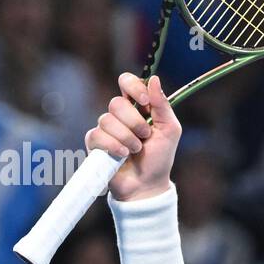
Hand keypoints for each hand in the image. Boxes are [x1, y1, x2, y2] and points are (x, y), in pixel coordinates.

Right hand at [85, 73, 182, 201]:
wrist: (147, 184)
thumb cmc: (159, 158)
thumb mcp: (169, 130)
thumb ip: (162, 105)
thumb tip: (154, 79)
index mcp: (138, 107)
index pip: (127, 82)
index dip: (133, 87)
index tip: (144, 101)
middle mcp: (120, 114)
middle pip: (116, 103)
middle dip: (135, 123)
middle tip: (145, 137)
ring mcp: (105, 128)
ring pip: (107, 120)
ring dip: (127, 138)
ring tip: (135, 150)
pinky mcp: (95, 143)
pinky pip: (98, 136)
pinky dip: (114, 147)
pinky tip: (122, 155)